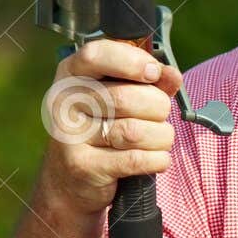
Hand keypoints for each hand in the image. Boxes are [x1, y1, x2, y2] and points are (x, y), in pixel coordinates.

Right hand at [37, 38, 182, 219]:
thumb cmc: (102, 130)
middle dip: (158, 108)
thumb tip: (172, 74)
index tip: (154, 73)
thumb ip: (148, 84)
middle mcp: (64, 102)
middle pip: (126, 97)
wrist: (72, 181)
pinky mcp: (82, 166)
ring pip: (135, 131)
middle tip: (158, 117)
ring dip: (160, 137)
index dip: (132, 61)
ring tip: (158, 140)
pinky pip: (136, 159)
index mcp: (72, 76)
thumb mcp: (121, 99)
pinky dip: (157, 160)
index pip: (96, 55)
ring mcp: (70, 135)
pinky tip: (156, 159)